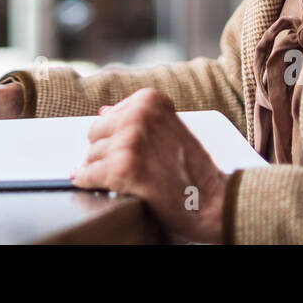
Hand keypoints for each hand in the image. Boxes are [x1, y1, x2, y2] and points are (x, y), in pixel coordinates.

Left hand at [71, 88, 227, 243]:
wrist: (214, 202)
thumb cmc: (194, 170)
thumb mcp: (168, 129)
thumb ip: (135, 118)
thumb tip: (102, 110)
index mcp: (150, 100)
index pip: (108, 115)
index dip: (116, 139)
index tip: (135, 152)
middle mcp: (139, 114)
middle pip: (95, 133)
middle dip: (107, 153)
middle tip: (133, 169)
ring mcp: (130, 140)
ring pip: (91, 156)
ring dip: (103, 172)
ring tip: (132, 180)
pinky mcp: (123, 167)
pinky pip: (87, 176)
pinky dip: (89, 185)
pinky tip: (105, 188)